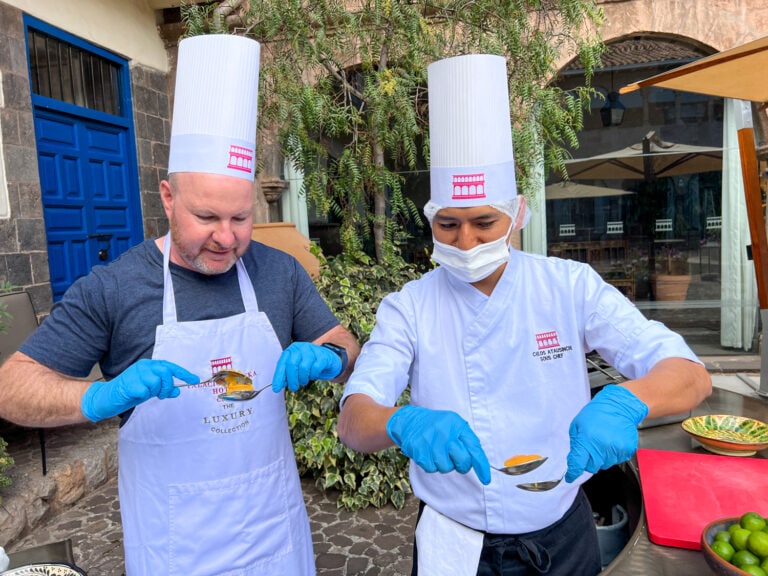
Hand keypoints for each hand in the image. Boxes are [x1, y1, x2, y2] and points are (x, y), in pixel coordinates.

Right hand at [81, 359, 198, 421]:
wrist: (106, 398)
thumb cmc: (128, 393)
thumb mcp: (149, 390)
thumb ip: (162, 389)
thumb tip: (177, 391)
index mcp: (148, 365)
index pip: (169, 366)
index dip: (184, 373)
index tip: (195, 380)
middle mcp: (143, 367)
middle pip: (165, 373)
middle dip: (167, 386)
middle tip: (161, 395)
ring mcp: (135, 374)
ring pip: (156, 382)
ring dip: (154, 392)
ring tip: (145, 394)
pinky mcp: (129, 384)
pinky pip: (145, 391)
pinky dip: (144, 396)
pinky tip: (136, 395)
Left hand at [271, 342, 341, 391]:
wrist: (329, 360)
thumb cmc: (310, 364)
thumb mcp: (297, 368)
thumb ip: (288, 374)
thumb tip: (279, 384)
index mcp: (292, 350)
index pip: (282, 362)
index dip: (278, 376)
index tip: (276, 388)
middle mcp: (301, 348)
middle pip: (292, 364)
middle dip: (291, 379)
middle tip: (294, 387)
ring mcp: (313, 351)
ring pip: (304, 367)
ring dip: (303, 378)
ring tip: (304, 381)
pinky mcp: (323, 356)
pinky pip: (315, 368)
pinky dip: (313, 375)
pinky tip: (313, 375)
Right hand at [386, 405, 490, 484]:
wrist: (410, 421)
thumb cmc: (437, 425)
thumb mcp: (455, 425)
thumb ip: (467, 441)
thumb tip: (479, 462)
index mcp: (457, 425)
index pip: (474, 447)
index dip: (482, 465)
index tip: (486, 479)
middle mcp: (444, 432)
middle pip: (463, 461)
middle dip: (461, 465)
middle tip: (455, 458)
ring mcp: (430, 441)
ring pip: (446, 468)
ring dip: (444, 464)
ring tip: (438, 452)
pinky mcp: (418, 450)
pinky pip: (431, 468)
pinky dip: (432, 465)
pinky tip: (429, 453)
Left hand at [566, 385, 648, 482]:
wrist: (619, 406)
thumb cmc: (596, 413)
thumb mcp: (577, 425)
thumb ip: (575, 445)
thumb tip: (573, 461)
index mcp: (587, 440)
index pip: (578, 464)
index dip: (573, 472)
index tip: (570, 477)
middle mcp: (602, 447)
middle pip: (591, 467)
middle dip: (588, 461)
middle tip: (590, 447)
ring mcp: (615, 450)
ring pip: (604, 465)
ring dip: (601, 457)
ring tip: (602, 440)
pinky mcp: (627, 450)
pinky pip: (616, 460)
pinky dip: (612, 454)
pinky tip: (611, 441)